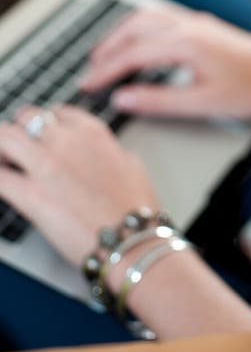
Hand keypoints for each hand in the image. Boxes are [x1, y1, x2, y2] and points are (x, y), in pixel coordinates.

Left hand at [0, 105, 158, 266]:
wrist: (129, 239)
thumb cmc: (135, 208)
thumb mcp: (132, 166)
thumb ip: (112, 153)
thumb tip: (109, 155)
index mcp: (92, 132)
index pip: (57, 112)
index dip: (46, 124)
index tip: (42, 135)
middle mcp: (66, 141)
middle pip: (26, 118)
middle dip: (19, 132)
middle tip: (16, 150)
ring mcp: (45, 164)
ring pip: (4, 138)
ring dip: (1, 150)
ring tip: (3, 164)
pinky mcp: (30, 195)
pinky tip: (0, 185)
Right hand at [80, 6, 250, 120]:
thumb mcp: (202, 104)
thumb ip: (159, 101)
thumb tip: (123, 98)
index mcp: (186, 43)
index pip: (133, 54)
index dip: (106, 70)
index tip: (88, 85)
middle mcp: (189, 25)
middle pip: (135, 28)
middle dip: (108, 47)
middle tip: (91, 70)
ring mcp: (197, 22)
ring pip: (148, 17)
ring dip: (123, 33)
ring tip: (107, 53)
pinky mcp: (204, 25)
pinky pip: (162, 17)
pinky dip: (141, 28)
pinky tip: (139, 42)